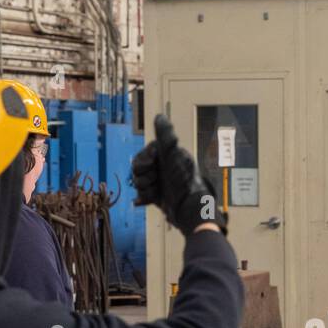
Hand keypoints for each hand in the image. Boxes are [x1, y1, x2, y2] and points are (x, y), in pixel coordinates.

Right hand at [130, 114, 225, 235]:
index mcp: (168, 156)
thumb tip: (160, 117)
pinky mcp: (159, 197)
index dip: (144, 160)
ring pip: (139, 182)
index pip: (144, 153)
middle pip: (138, 168)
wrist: (189, 210)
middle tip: (155, 180)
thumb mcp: (174, 154)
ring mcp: (161, 182)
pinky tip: (149, 200)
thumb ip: (166, 135)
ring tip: (156, 191)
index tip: (152, 163)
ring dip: (144, 188)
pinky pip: (142, 195)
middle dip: (143, 176)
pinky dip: (144, 198)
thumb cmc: (184, 181)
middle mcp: (164, 167)